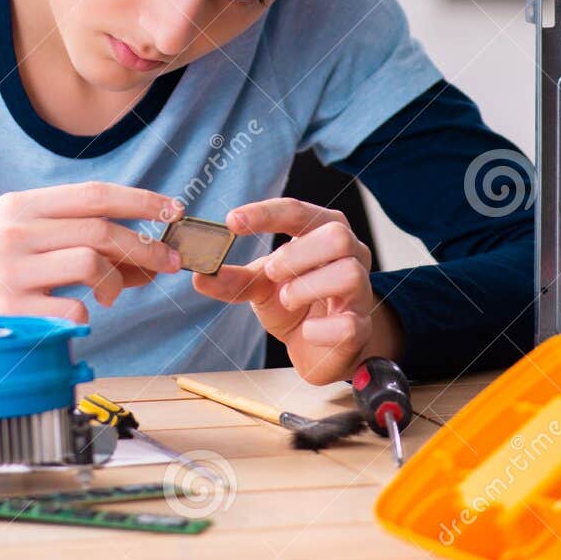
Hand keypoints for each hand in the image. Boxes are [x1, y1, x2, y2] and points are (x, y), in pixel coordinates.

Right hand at [0, 182, 183, 373]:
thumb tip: (141, 248)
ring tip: (110, 294)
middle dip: (145, 246)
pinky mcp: (12, 313)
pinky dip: (87, 317)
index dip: (141, 199)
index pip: (92, 193)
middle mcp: (14, 233)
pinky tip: (76, 318)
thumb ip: (67, 232)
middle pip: (101, 229)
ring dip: (116, 282)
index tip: (173, 209)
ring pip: (91, 263)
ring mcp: (11, 273)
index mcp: (18, 206)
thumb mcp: (13, 234)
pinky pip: (73, 312)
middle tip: (167, 263)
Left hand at [191, 198, 401, 384]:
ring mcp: (360, 291)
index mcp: (323, 233)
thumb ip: (233, 280)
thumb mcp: (260, 287)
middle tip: (270, 271)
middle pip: (336, 235)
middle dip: (296, 253)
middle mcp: (351, 255)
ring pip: (348, 274)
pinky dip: (319, 328)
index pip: (298, 211)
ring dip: (306, 287)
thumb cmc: (294, 305)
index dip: (265, 213)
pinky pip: (348, 323)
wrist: (318, 348)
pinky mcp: (360, 327)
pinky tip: (306, 330)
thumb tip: (200, 276)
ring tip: (287, 300)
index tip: (231, 221)